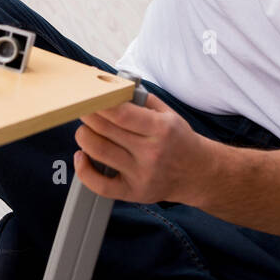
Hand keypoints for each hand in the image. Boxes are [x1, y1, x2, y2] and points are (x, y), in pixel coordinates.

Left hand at [72, 92, 207, 203]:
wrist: (197, 173)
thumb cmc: (178, 140)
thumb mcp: (167, 113)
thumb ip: (140, 99)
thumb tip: (110, 86)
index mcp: (161, 129)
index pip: (121, 114)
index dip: (100, 104)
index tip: (89, 97)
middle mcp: (151, 153)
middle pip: (105, 131)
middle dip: (88, 116)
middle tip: (83, 109)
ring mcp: (141, 175)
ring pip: (99, 152)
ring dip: (84, 137)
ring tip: (85, 130)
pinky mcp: (133, 192)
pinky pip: (100, 185)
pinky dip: (84, 170)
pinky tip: (82, 156)